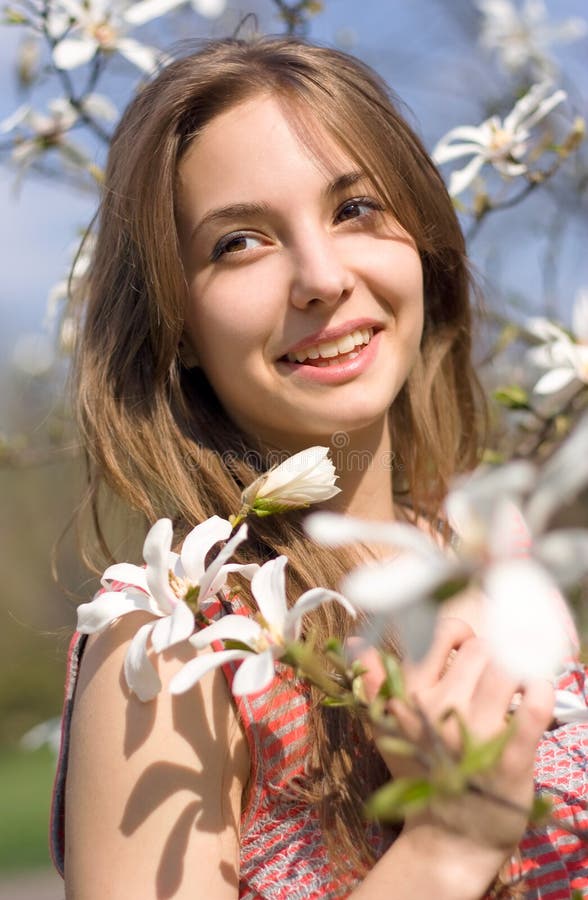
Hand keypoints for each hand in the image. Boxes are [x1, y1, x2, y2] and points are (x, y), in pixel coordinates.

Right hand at [355, 617, 553, 854]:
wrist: (448, 838)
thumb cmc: (420, 774)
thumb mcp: (386, 729)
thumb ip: (373, 682)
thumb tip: (353, 642)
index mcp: (408, 697)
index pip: (442, 633)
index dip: (460, 635)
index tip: (466, 652)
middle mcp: (439, 710)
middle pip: (482, 648)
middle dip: (491, 655)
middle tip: (493, 675)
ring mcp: (476, 733)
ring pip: (508, 668)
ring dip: (518, 670)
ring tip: (515, 687)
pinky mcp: (511, 757)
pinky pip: (535, 705)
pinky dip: (541, 689)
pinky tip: (536, 692)